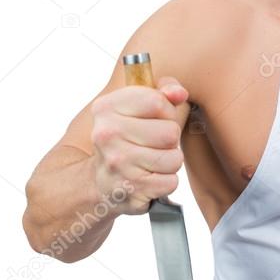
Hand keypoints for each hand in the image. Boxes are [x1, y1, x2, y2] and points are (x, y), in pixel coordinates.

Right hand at [91, 76, 188, 215]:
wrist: (100, 182)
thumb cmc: (126, 138)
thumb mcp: (138, 107)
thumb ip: (163, 91)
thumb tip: (179, 94)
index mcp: (106, 107)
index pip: (157, 101)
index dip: (166, 111)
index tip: (155, 119)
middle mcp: (107, 134)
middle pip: (170, 132)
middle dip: (170, 140)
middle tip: (153, 144)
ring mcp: (118, 163)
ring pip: (174, 158)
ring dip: (170, 162)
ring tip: (152, 161)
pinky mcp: (131, 188)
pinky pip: (171, 181)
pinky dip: (166, 181)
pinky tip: (150, 178)